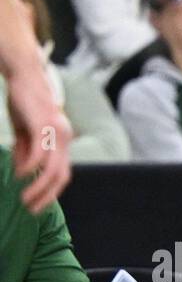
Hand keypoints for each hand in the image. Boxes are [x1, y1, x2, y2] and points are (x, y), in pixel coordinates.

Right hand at [6, 68, 72, 213]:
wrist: (22, 72)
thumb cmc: (23, 99)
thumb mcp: (24, 129)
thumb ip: (25, 149)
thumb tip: (24, 171)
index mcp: (61, 140)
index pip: (62, 173)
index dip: (51, 191)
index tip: (38, 204)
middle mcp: (63, 138)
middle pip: (61, 177)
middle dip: (47, 196)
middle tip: (32, 210)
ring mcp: (56, 132)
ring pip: (52, 170)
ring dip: (38, 188)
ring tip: (24, 198)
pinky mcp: (44, 125)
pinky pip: (39, 154)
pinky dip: (29, 167)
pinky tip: (18, 174)